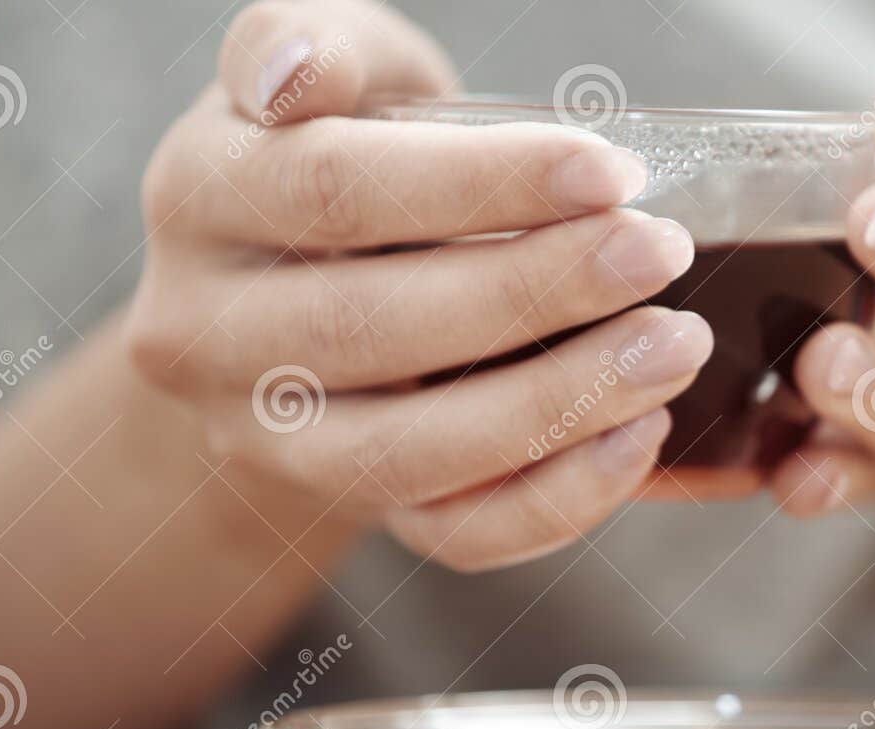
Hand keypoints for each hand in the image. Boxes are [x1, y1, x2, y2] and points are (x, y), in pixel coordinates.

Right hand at [125, 0, 709, 571]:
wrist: (301, 285)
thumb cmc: (343, 154)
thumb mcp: (334, 71)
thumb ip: (312, 45)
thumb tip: (295, 76)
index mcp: (201, 199)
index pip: (335, 192)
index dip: (481, 186)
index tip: (611, 173)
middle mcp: (208, 336)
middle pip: (373, 329)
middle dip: (536, 294)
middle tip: (659, 253)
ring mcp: (275, 443)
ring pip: (412, 455)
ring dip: (560, 405)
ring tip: (673, 346)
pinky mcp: (350, 508)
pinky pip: (455, 535)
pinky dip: (558, 499)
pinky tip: (639, 432)